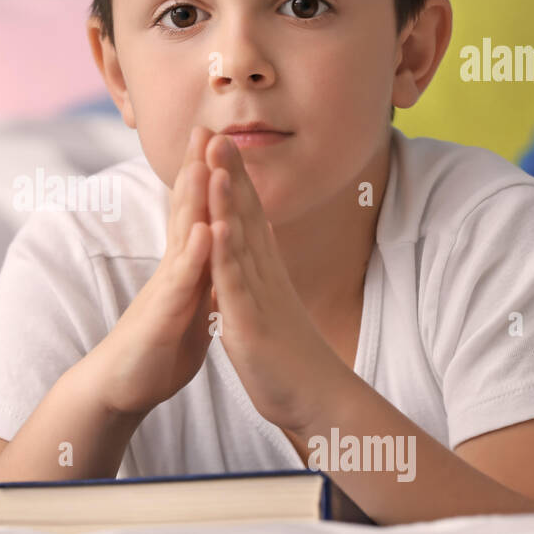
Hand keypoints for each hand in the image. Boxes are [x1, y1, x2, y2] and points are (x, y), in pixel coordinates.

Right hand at [95, 125, 218, 416]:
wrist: (123, 386)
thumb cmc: (157, 346)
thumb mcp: (188, 301)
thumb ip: (198, 273)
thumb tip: (213, 252)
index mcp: (184, 265)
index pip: (197, 210)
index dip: (208, 174)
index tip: (218, 137)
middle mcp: (173, 267)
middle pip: (186, 208)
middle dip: (196, 167)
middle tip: (204, 125)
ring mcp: (166, 288)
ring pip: (183, 235)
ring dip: (193, 198)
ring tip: (205, 161)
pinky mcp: (163, 315)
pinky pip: (182, 282)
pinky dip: (195, 255)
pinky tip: (207, 231)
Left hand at [204, 133, 334, 431]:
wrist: (319, 401)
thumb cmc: (292, 361)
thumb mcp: (271, 310)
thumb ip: (261, 283)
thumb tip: (254, 261)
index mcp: (265, 274)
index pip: (249, 217)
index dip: (234, 180)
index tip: (218, 145)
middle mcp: (265, 276)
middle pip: (246, 215)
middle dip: (228, 173)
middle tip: (214, 132)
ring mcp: (260, 296)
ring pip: (240, 238)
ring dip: (226, 198)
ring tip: (214, 160)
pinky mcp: (252, 322)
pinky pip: (237, 282)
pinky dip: (227, 252)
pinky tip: (218, 224)